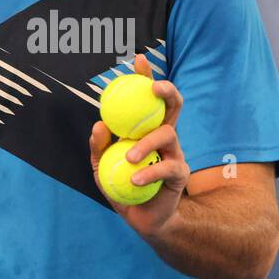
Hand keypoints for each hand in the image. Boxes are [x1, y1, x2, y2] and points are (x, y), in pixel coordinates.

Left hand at [88, 53, 190, 240]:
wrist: (142, 218)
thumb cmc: (122, 186)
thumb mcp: (101, 166)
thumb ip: (98, 147)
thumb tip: (99, 124)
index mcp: (146, 128)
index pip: (148, 97)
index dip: (146, 76)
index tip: (138, 60)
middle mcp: (164, 135)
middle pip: (173, 105)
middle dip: (167, 90)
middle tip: (153, 88)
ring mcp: (175, 153)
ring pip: (167, 134)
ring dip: (147, 142)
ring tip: (128, 157)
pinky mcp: (180, 174)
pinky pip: (166, 168)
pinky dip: (148, 172)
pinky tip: (134, 179)